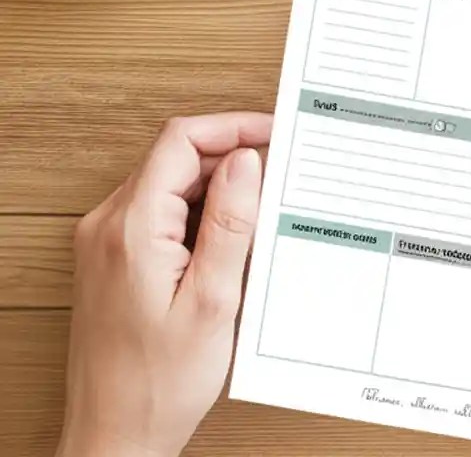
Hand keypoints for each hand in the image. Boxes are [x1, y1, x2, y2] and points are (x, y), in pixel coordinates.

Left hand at [58, 113, 272, 456]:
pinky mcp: (113, 261)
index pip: (180, 141)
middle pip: (174, 158)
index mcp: (130, 229)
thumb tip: (246, 161)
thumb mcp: (212, 299)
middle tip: (282, 173)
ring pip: (169, 184)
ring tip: (262, 212)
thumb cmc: (157, 384)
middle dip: (232, 155)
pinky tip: (230, 241)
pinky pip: (159, 214)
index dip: (232, 126)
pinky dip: (199, 214)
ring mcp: (106, 243)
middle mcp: (108, 227)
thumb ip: (229, 222)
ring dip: (217, 186)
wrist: (115, 436)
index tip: (274, 133)